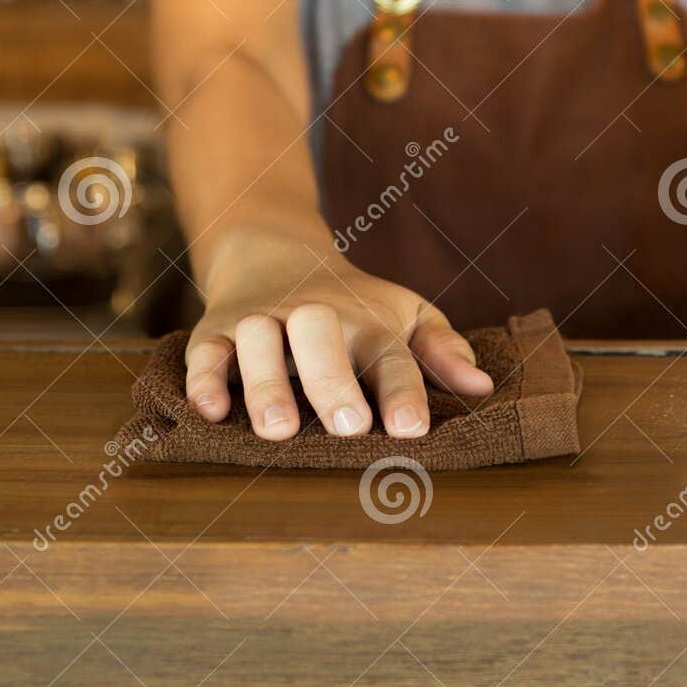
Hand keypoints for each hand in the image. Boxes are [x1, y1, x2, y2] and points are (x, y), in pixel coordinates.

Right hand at [185, 239, 492, 440]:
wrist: (274, 255)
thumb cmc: (355, 306)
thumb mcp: (405, 315)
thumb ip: (442, 350)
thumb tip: (483, 387)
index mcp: (367, 322)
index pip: (390, 355)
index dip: (402, 391)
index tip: (412, 429)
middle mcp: (313, 317)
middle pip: (320, 336)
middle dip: (332, 380)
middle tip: (347, 427)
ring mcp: (261, 320)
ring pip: (258, 340)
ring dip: (266, 383)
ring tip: (278, 431)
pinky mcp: (216, 330)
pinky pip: (205, 352)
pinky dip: (203, 380)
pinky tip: (210, 414)